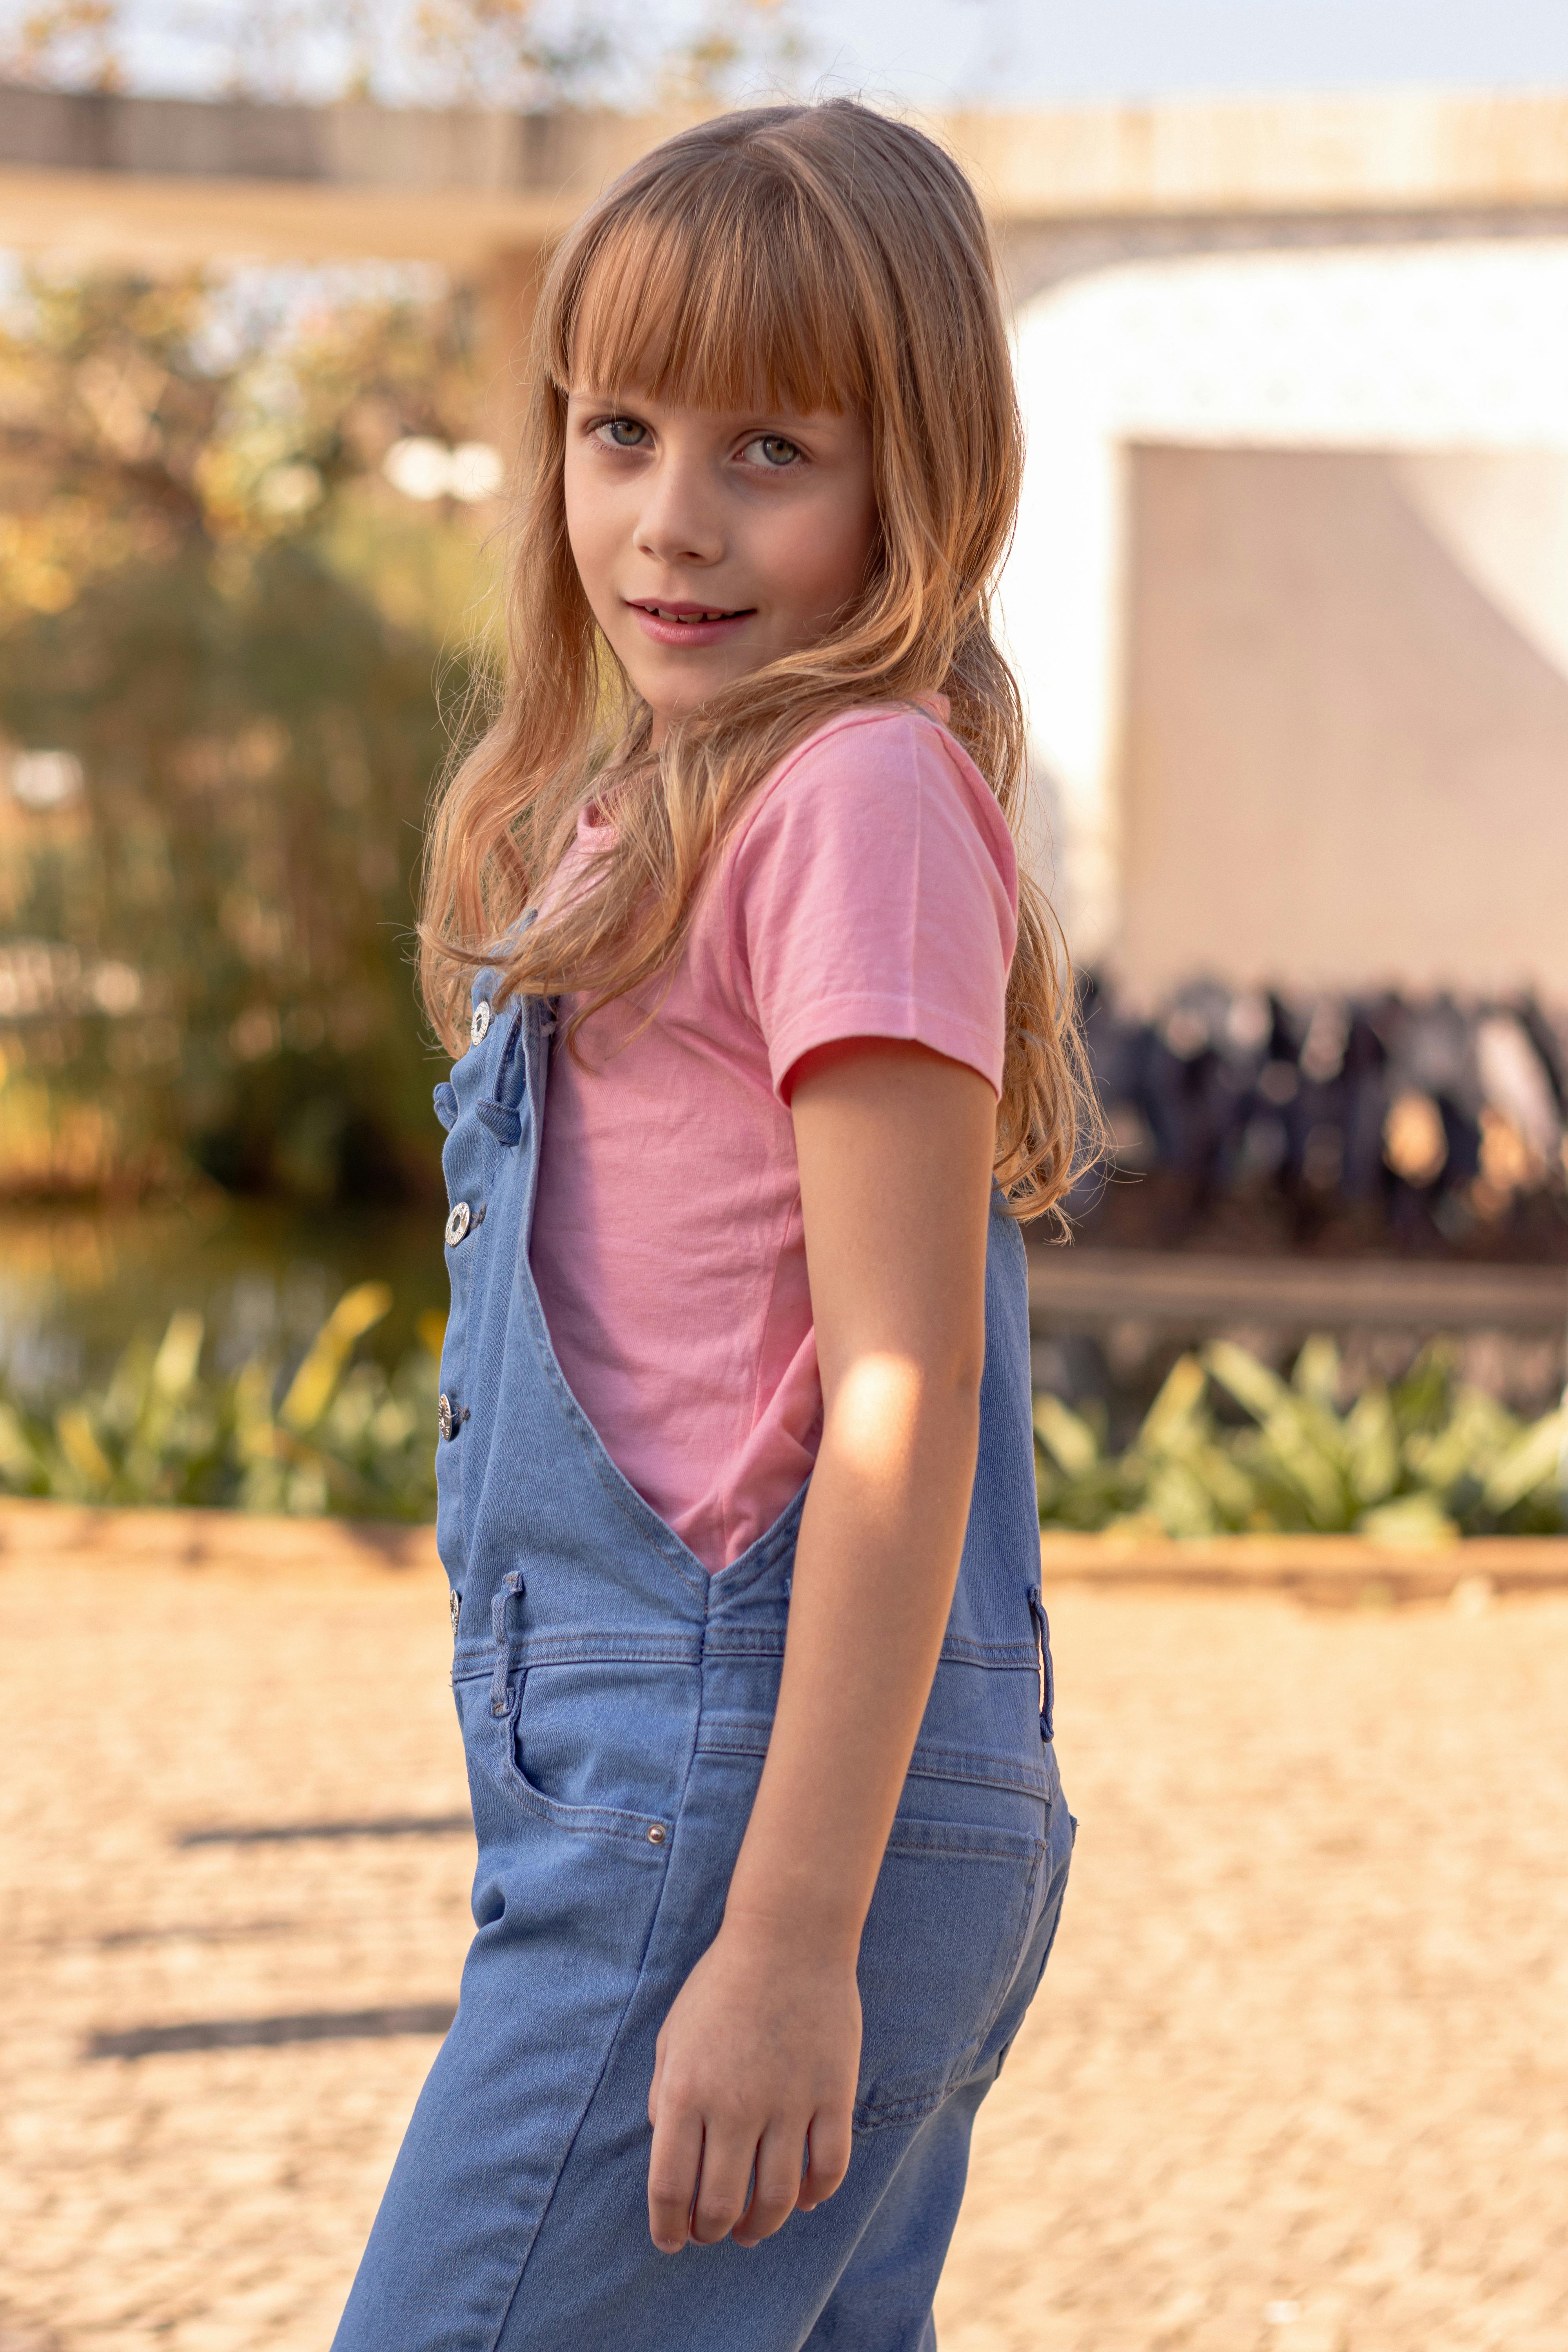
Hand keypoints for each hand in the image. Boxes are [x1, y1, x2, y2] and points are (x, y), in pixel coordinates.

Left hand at [646, 1917, 860, 2251]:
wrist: (787, 1937)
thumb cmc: (721, 1985)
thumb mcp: (673, 2035)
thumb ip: (663, 2095)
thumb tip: (667, 2150)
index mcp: (686, 2090)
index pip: (671, 2188)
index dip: (669, 2228)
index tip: (671, 2241)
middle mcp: (734, 2105)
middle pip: (722, 2205)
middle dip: (712, 2232)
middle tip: (712, 2233)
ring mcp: (788, 2102)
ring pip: (778, 2199)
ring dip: (762, 2226)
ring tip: (753, 2229)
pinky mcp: (832, 2094)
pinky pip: (829, 2168)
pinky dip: (817, 2195)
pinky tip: (804, 2199)